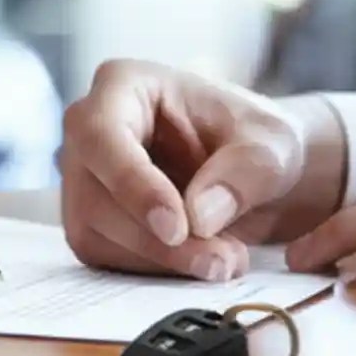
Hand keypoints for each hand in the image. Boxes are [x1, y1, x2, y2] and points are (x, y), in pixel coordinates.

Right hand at [59, 59, 346, 281]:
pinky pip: (104, 258)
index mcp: (123, 85)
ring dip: (159, 261)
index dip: (133, 184)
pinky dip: (154, 271)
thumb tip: (198, 215)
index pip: (103, 134)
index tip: (178, 228)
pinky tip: (199, 263)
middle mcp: (88, 130)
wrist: (254, 174)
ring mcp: (83, 179)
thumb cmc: (255, 142)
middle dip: (155, 239)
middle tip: (222, 261)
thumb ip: (244, 171)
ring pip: (93, 233)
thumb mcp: (273, 145)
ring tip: (226, 261)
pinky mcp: (90, 223)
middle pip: (93, 192)